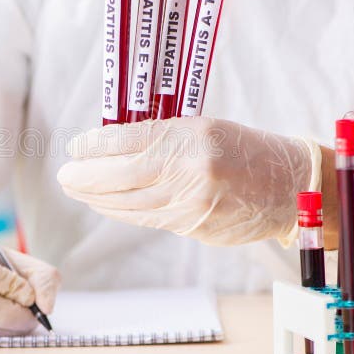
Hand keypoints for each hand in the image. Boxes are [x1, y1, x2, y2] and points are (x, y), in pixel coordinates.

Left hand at [57, 117, 317, 246]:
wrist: (288, 186)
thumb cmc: (244, 149)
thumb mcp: (204, 128)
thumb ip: (160, 137)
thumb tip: (111, 147)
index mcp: (191, 135)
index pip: (129, 140)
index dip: (95, 146)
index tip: (76, 147)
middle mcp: (190, 170)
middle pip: (122, 176)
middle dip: (86, 177)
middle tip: (64, 175)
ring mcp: (192, 203)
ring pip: (130, 203)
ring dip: (97, 198)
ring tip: (77, 190)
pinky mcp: (194, 226)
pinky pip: (147, 219)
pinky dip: (120, 212)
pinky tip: (105, 205)